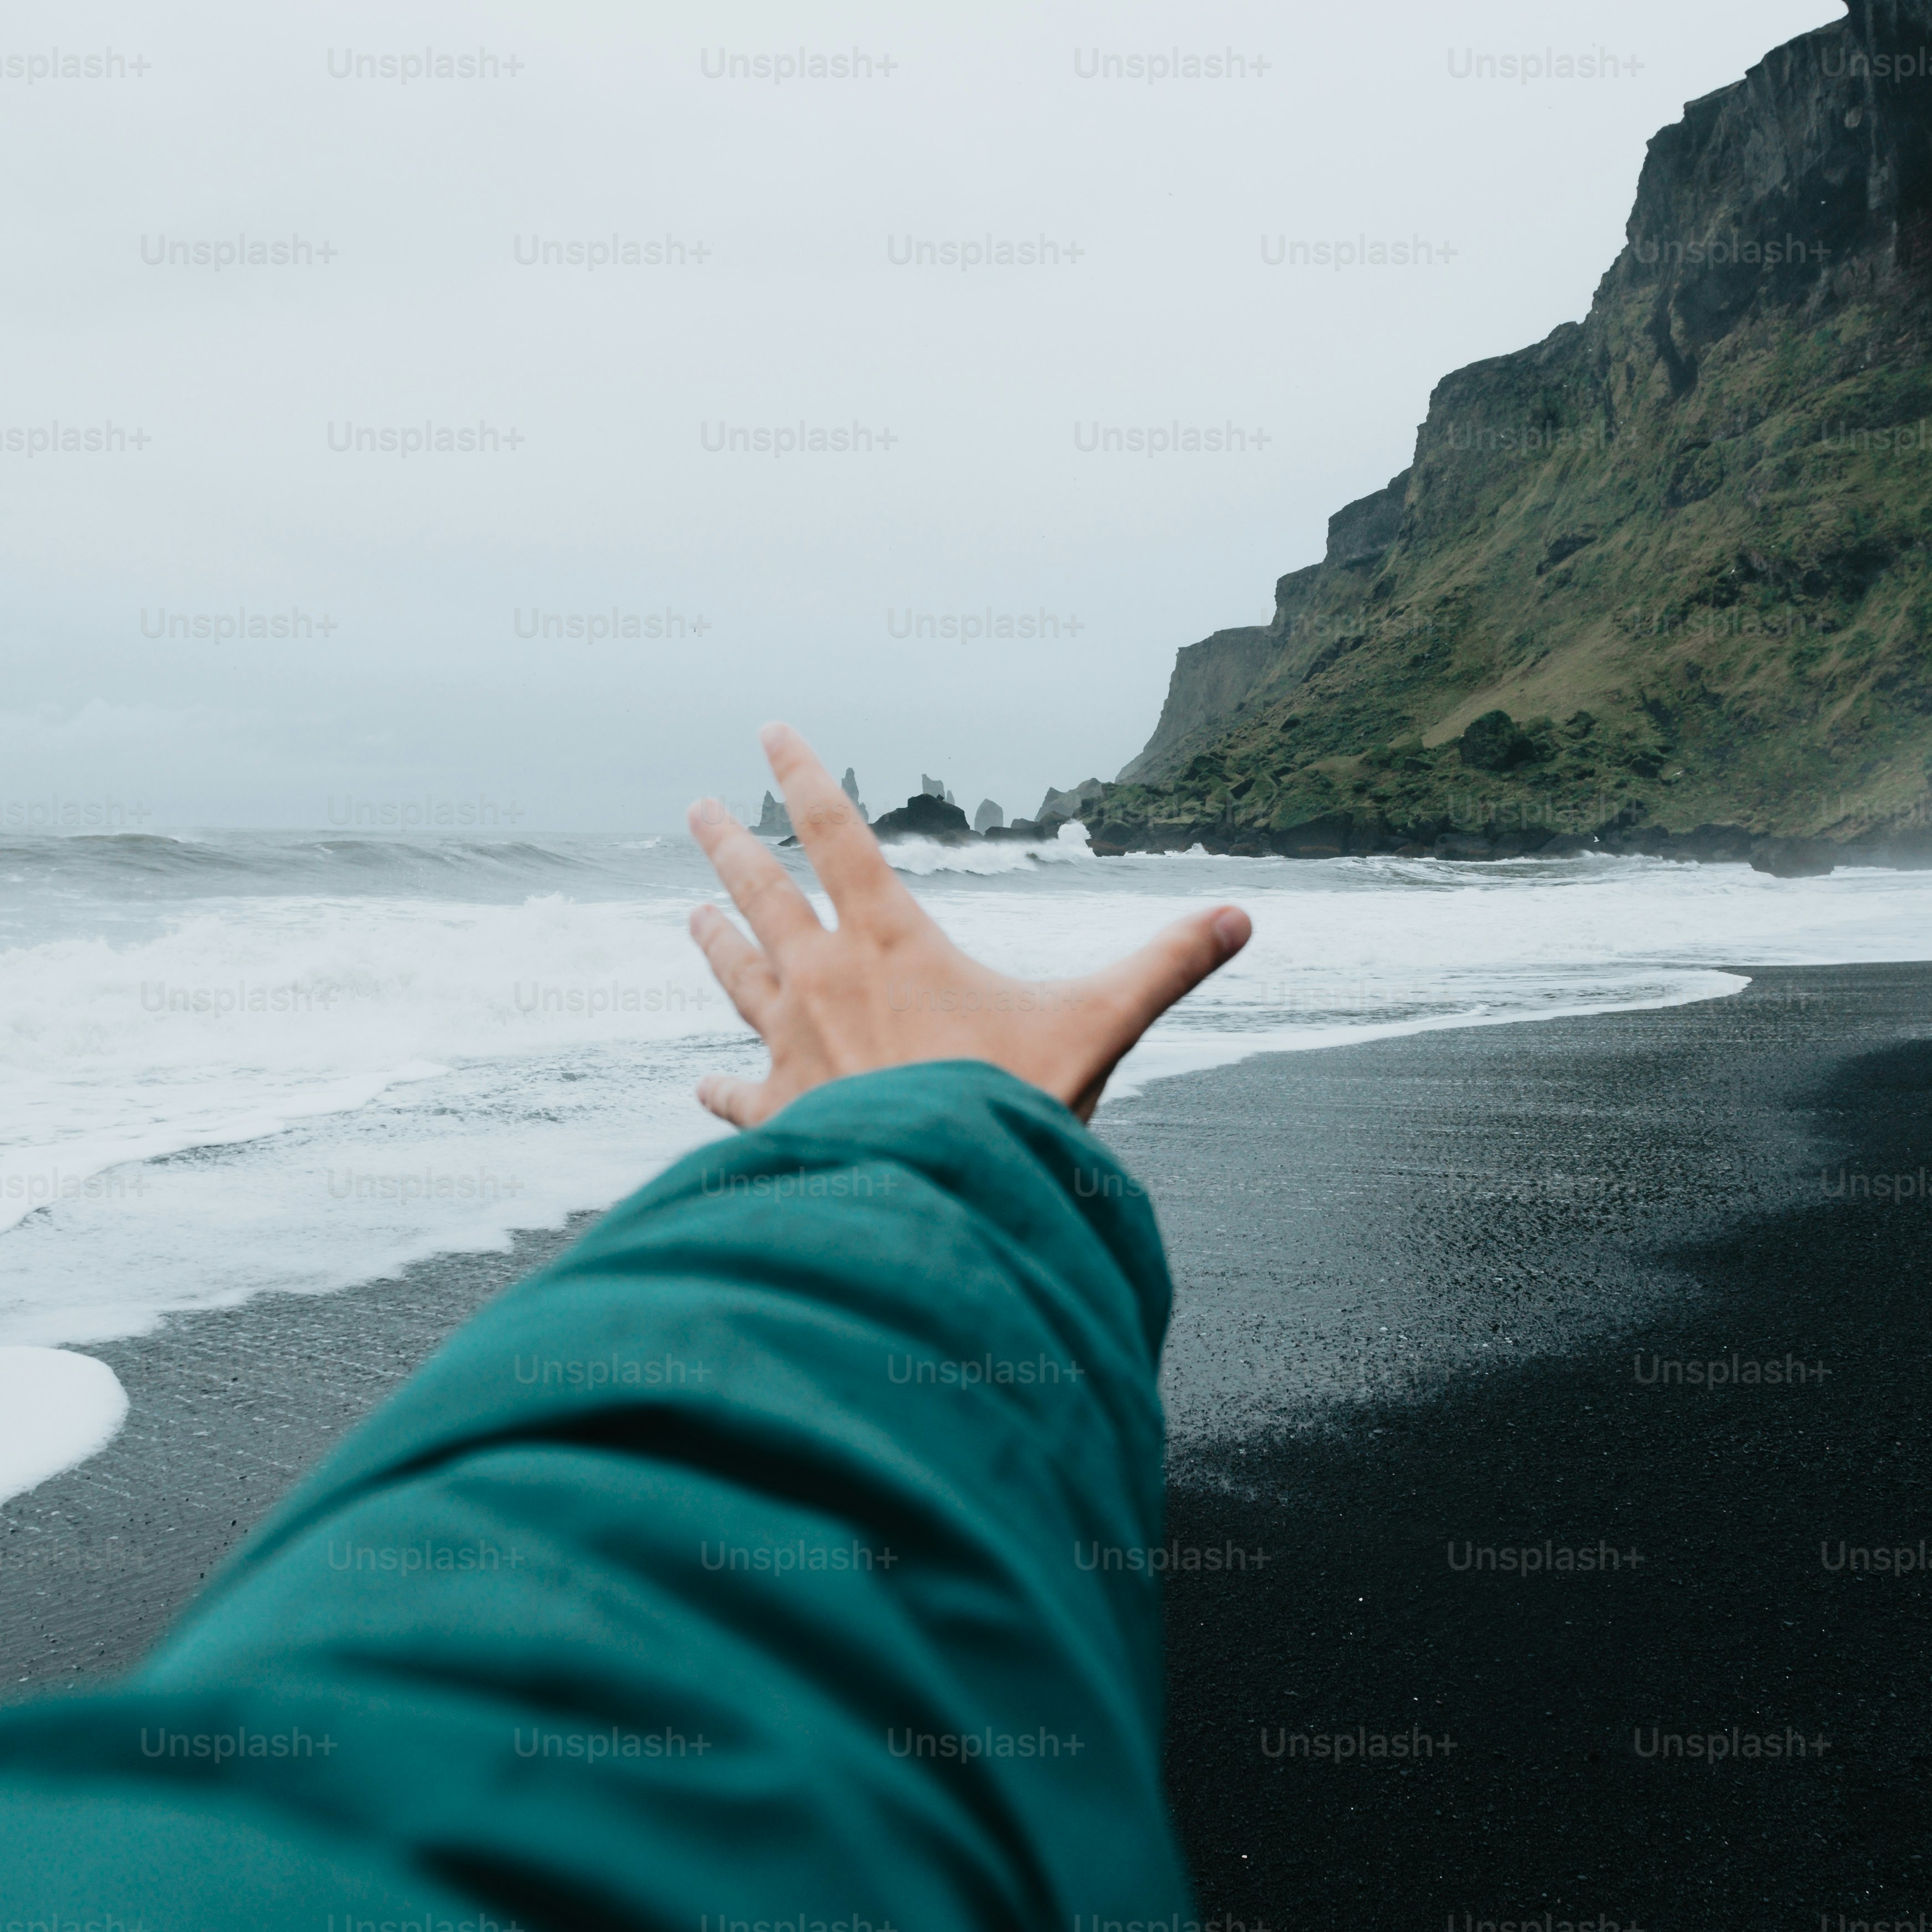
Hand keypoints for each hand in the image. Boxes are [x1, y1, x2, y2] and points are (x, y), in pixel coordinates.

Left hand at [683, 722, 1251, 1128]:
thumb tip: (1241, 916)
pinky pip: (737, 1098)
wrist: (936, 1201)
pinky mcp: (780, 1118)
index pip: (837, 835)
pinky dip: (721, 1092)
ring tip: (690, 914)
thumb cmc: (1011, 1108)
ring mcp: (791, 1051)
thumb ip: (1164, 967)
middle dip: (731, 847)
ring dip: (715, 943)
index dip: (803, 776)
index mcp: (891, 944)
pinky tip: (703, 1089)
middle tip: (697, 810)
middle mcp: (824, 984)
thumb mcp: (1098, 1027)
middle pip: (764, 895)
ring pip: (738, 979)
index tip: (768, 730)